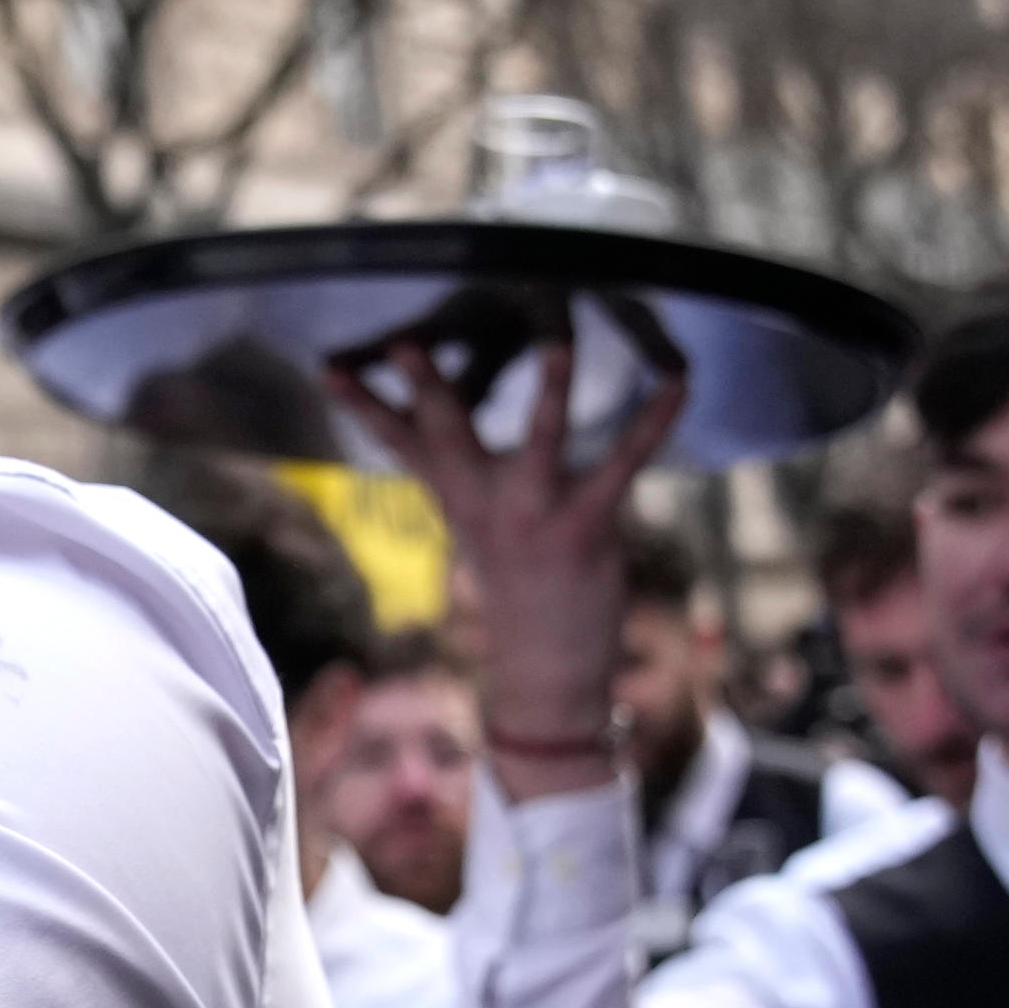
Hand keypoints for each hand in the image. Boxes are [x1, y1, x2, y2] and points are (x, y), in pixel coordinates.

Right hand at [322, 331, 685, 799]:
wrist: (545, 667)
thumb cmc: (516, 586)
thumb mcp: (478, 528)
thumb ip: (468, 475)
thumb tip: (446, 428)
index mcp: (455, 497)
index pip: (399, 442)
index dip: (365, 404)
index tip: (330, 365)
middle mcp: (485, 503)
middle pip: (449, 433)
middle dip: (427, 386)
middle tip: (406, 339)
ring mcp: (536, 515)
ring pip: (541, 441)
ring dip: (551, 391)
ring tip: (558, 342)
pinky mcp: (588, 525)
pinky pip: (623, 464)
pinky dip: (655, 420)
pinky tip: (679, 382)